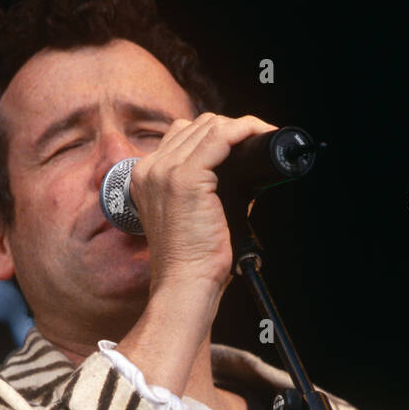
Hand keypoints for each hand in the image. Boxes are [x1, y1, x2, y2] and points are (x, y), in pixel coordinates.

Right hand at [128, 112, 277, 293]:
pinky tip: (258, 135)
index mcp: (147, 177)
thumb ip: (210, 189)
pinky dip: (244, 131)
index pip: (183, 134)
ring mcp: (165, 172)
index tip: (244, 142)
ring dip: (241, 127)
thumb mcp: (193, 214)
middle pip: (197, 125)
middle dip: (232, 128)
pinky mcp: (185, 179)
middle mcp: (150, 169)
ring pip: (210, 126)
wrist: (184, 284)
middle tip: (258, 140)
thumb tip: (246, 175)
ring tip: (261, 138)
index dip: (217, 133)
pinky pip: (221, 138)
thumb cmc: (192, 259)